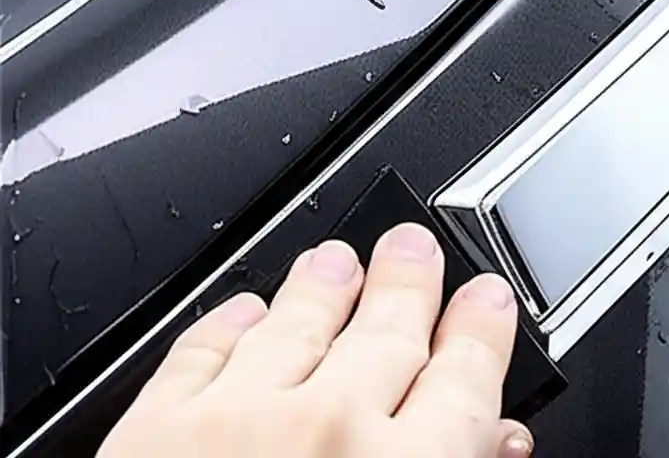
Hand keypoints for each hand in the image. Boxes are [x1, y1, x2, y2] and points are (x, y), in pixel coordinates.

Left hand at [99, 224, 533, 457]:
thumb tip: (498, 444)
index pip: (467, 371)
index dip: (483, 324)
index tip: (488, 296)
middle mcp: (328, 431)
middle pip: (386, 328)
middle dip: (408, 279)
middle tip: (414, 246)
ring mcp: (238, 423)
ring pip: (297, 322)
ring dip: (324, 284)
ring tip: (339, 259)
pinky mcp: (154, 432)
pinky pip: (201, 352)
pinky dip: (230, 325)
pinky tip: (245, 309)